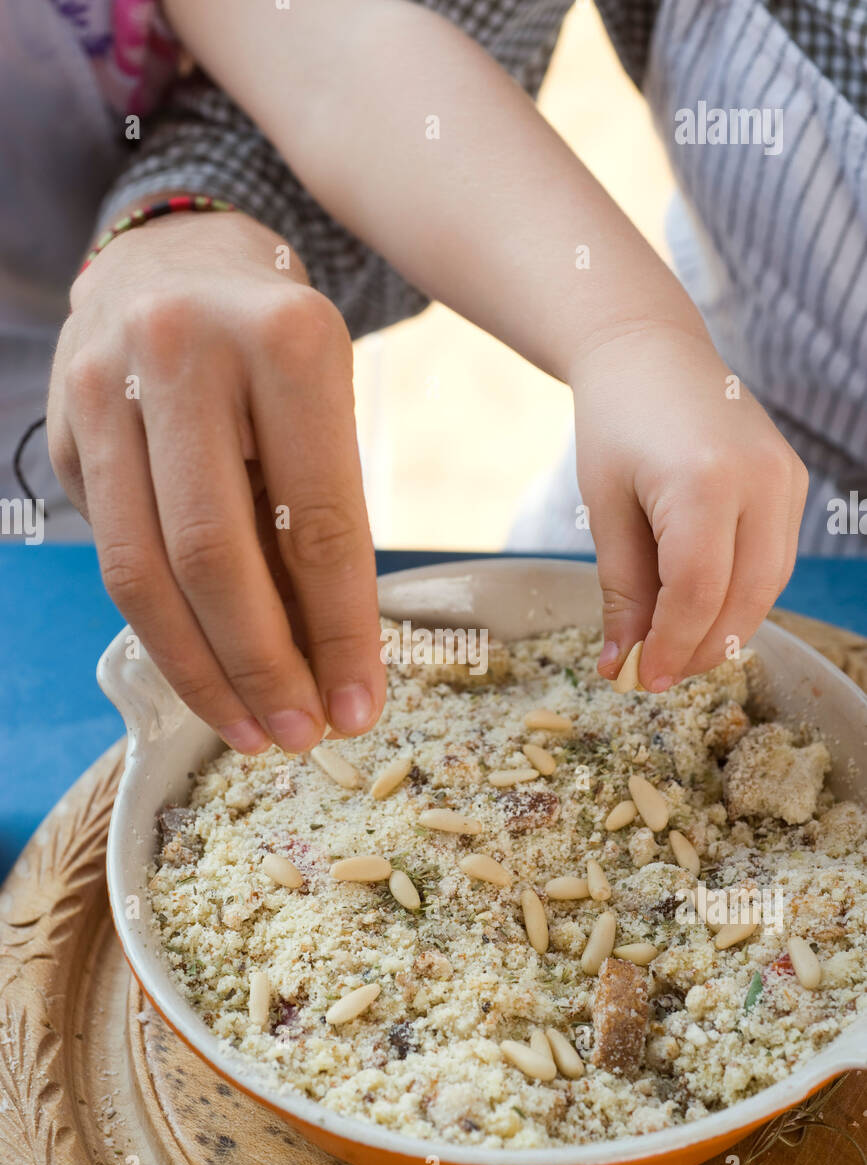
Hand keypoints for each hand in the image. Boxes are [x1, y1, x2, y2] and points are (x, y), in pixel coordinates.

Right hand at [47, 208, 384, 752]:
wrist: (175, 262)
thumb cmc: (275, 354)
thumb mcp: (327, 409)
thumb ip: (321, 524)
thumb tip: (328, 665)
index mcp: (284, 342)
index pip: (318, 521)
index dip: (340, 632)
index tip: (360, 708)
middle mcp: (184, 353)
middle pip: (215, 554)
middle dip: (262, 666)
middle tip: (299, 735)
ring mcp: (106, 388)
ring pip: (143, 569)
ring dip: (201, 671)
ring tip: (250, 728)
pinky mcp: (65, 430)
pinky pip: (113, 557)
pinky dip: (162, 633)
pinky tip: (203, 674)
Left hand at [571, 320, 808, 689]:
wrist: (649, 351)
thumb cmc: (614, 424)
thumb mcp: (605, 510)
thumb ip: (621, 591)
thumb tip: (620, 665)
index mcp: (705, 481)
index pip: (696, 592)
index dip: (671, 646)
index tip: (641, 679)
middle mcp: (760, 480)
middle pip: (744, 598)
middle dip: (700, 649)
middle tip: (657, 676)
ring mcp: (786, 479)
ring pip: (768, 586)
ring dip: (724, 629)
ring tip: (674, 650)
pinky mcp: (792, 481)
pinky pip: (774, 560)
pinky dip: (740, 595)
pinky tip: (700, 610)